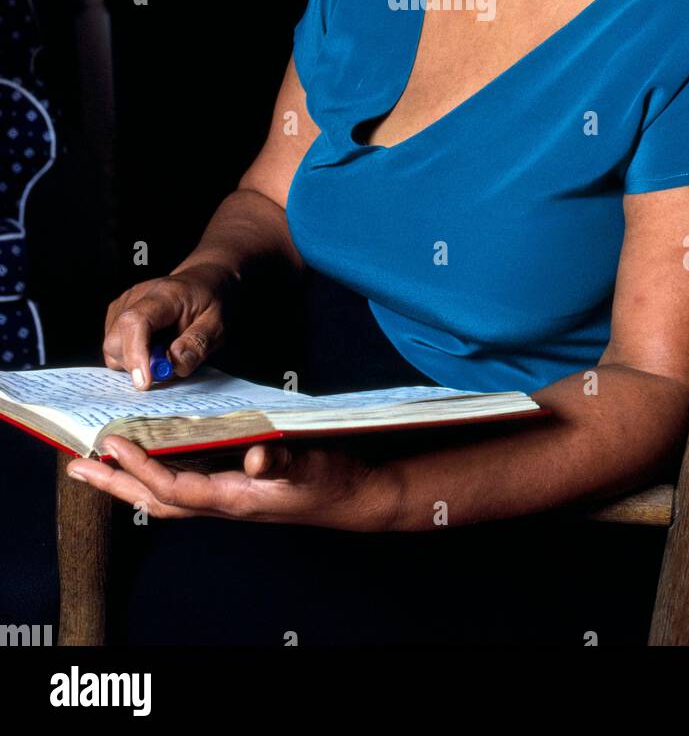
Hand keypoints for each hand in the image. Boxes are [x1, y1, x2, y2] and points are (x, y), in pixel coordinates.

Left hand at [65, 434, 398, 531]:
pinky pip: (181, 486)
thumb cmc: (331, 479)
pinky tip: (147, 461)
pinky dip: (155, 475)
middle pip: (154, 500)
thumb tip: (258, 454)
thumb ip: (283, 458)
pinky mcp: (232, 487)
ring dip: (127, 482)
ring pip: (163, 496)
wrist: (352, 495)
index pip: (174, 488)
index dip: (141, 469)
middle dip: (114, 486)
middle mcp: (222, 502)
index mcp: (235, 498)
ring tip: (97, 467)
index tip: (112, 447)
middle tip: (76, 468)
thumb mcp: (311, 464)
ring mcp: (225, 497)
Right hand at [103, 263, 236, 388]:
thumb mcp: (217, 323)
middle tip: (166, 366)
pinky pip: (114, 346)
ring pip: (112, 348)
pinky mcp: (116, 316)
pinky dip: (132, 356)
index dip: (135, 354)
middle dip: (137, 364)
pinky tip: (153, 347)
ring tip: (164, 350)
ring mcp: (123, 305)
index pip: (135, 322)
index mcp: (164, 294)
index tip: (145, 381)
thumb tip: (176, 364)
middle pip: (116, 339)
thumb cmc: (209, 302)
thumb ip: (198, 343)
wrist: (202, 283)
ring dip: (135, 361)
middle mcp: (136, 297)